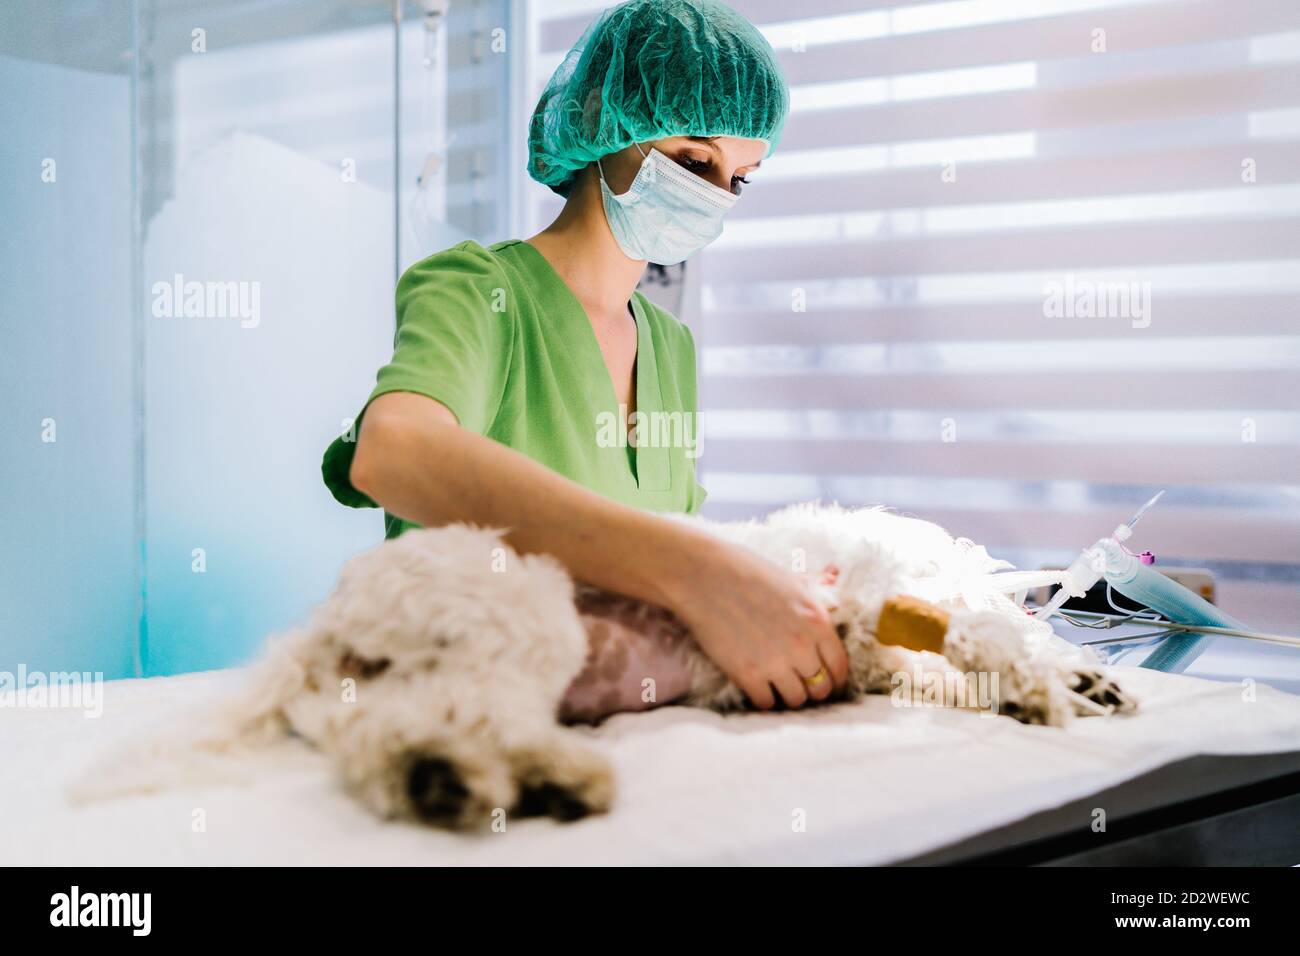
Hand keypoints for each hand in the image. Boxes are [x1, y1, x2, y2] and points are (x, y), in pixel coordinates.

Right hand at [667, 539, 848, 709]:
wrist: (703, 576)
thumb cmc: (747, 571)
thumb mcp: (791, 579)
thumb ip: (816, 589)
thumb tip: (834, 580)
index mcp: (817, 621)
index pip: (839, 667)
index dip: (835, 680)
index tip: (828, 683)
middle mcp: (801, 646)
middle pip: (820, 689)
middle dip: (813, 689)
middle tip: (801, 686)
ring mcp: (774, 663)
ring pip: (796, 701)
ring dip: (788, 696)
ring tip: (779, 688)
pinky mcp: (747, 674)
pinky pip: (766, 703)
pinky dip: (764, 699)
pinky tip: (758, 688)